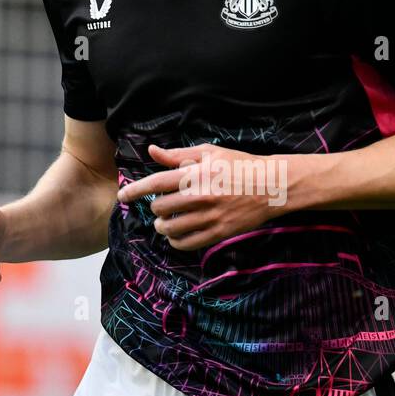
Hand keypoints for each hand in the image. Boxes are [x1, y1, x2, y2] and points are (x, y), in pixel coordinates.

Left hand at [116, 143, 288, 251]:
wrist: (272, 186)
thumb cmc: (240, 165)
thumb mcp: (209, 153)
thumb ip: (178, 155)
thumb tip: (151, 152)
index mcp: (196, 174)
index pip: (156, 183)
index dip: (134, 190)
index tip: (122, 196)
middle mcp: (200, 196)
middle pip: (160, 208)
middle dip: (155, 208)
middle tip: (160, 206)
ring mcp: (210, 217)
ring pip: (171, 228)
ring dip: (162, 226)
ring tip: (165, 222)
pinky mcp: (219, 232)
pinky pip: (187, 243)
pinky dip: (176, 241)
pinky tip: (176, 236)